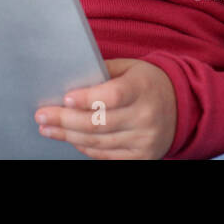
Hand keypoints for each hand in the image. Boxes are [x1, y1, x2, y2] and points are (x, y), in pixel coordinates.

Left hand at [34, 59, 176, 158]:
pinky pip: (106, 155)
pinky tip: (70, 138)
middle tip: (41, 116)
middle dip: (65, 120)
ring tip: (47, 128)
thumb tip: (68, 79)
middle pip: (99, 123)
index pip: (112, 96)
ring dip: (68, 136)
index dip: (88, 99)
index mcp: (143, 88)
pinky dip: (85, 148)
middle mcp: (146, 116)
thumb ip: (102, 71)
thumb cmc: (147, 82)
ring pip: (99, 142)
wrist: (181, 105)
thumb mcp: (129, 67)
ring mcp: (145, 140)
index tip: (65, 98)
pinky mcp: (142, 156)